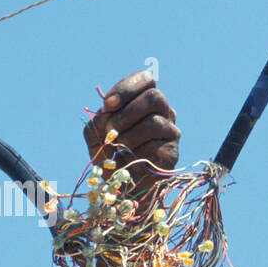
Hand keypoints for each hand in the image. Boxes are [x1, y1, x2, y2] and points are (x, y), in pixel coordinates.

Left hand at [82, 71, 179, 191]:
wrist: (119, 187)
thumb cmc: (109, 157)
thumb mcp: (95, 135)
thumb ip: (97, 120)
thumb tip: (105, 114)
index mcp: (146, 102)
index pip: (147, 79)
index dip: (127, 87)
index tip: (107, 104)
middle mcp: (164, 113)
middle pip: (154, 97)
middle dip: (126, 113)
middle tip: (110, 130)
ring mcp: (171, 133)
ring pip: (154, 122)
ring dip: (128, 135)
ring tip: (117, 148)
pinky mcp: (172, 154)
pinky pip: (155, 147)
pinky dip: (135, 154)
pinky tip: (128, 161)